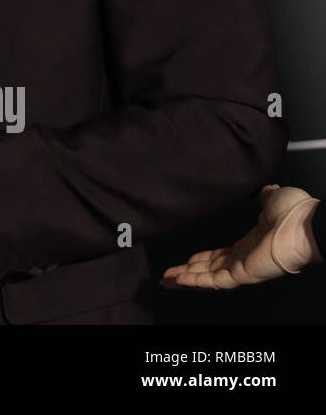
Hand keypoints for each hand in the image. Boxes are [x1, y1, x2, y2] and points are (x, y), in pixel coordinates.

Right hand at [162, 185, 322, 288]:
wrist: (304, 224)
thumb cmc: (293, 213)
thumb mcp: (273, 199)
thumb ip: (264, 197)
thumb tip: (265, 189)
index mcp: (249, 244)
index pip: (221, 256)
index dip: (202, 259)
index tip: (188, 259)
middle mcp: (243, 258)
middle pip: (209, 269)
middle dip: (188, 272)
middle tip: (168, 276)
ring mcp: (243, 267)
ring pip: (209, 277)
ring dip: (187, 279)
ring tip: (167, 281)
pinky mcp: (244, 273)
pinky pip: (216, 280)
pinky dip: (197, 281)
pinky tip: (179, 279)